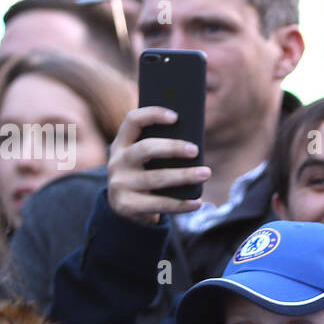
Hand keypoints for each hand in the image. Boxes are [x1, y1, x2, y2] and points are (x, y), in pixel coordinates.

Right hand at [105, 106, 210, 225]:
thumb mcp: (145, 160)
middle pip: (146, 148)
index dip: (153, 114)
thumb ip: (160, 149)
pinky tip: (198, 202)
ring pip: (156, 178)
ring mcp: (120, 184)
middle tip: (195, 150)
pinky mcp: (127, 205)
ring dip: (184, 176)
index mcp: (122, 143)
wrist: (125, 208)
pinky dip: (181, 204)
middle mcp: (118, 162)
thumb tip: (193, 146)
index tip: (176, 117)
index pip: (133, 120)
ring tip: (205, 173)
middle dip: (173, 147)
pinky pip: (159, 204)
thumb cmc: (144, 175)